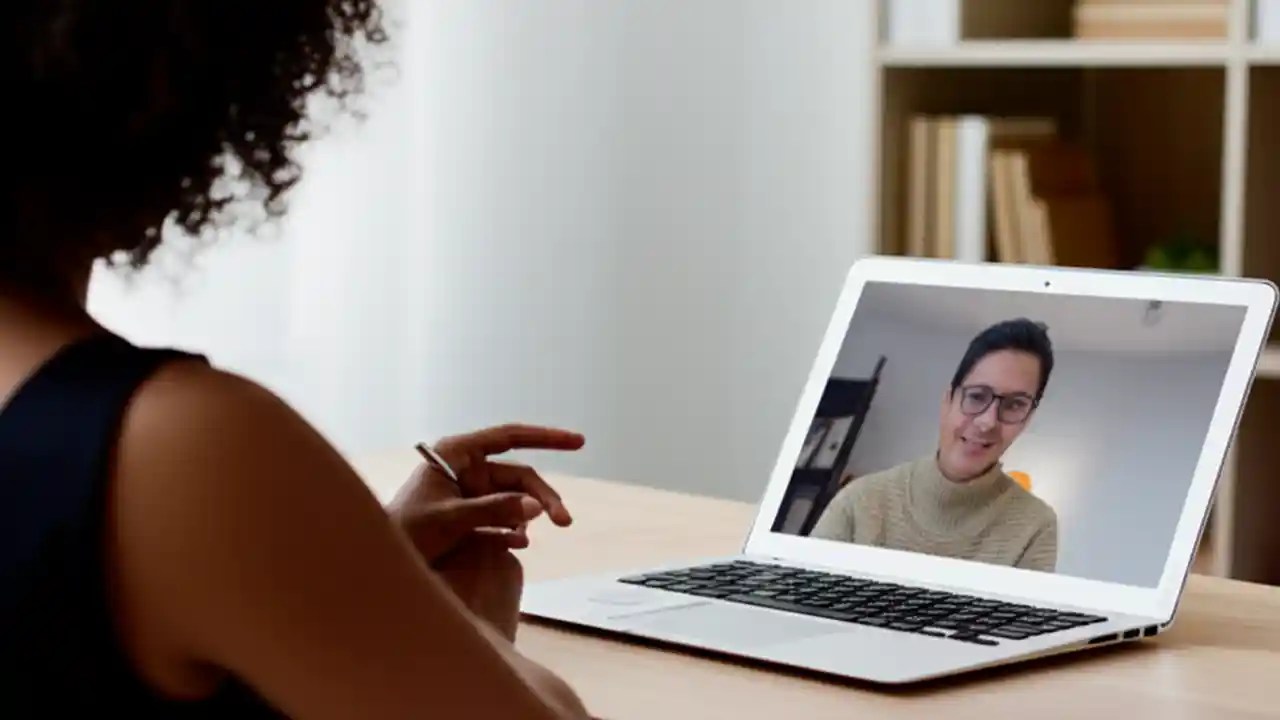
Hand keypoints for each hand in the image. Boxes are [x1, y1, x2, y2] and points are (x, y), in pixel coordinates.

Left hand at [388, 423, 583, 634]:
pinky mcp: (469, 517)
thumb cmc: (403, 532)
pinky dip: (511, 531)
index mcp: (457, 453)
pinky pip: (501, 519)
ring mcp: (468, 493)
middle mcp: (466, 469)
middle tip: (564, 521)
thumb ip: (493, 510)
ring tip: (529, 540)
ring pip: (513, 499)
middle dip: (542, 496)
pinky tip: (516, 545)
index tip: (578, 441)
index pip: (510, 436)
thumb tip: (536, 506)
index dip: (546, 437)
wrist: (376, 562)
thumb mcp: (449, 519)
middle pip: (518, 475)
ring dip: (527, 517)